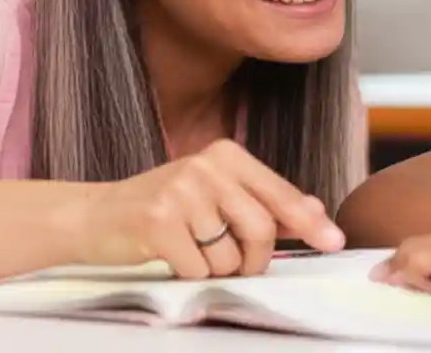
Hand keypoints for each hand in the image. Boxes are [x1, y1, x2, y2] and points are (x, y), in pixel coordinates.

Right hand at [75, 139, 343, 278]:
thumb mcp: (218, 196)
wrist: (97, 216)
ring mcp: (181, 190)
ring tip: (193, 252)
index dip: (308, 223)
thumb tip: (317, 211)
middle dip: (254, 260)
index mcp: (226, 155)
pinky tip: (171, 256)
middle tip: (236, 264)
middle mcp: (206, 165)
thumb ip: (265, 202)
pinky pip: (198, 269)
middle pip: (262, 229)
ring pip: (230, 256)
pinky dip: (190, 275)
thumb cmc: (165, 209)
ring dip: (217, 269)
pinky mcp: (158, 220)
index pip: (280, 194)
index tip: (334, 242)